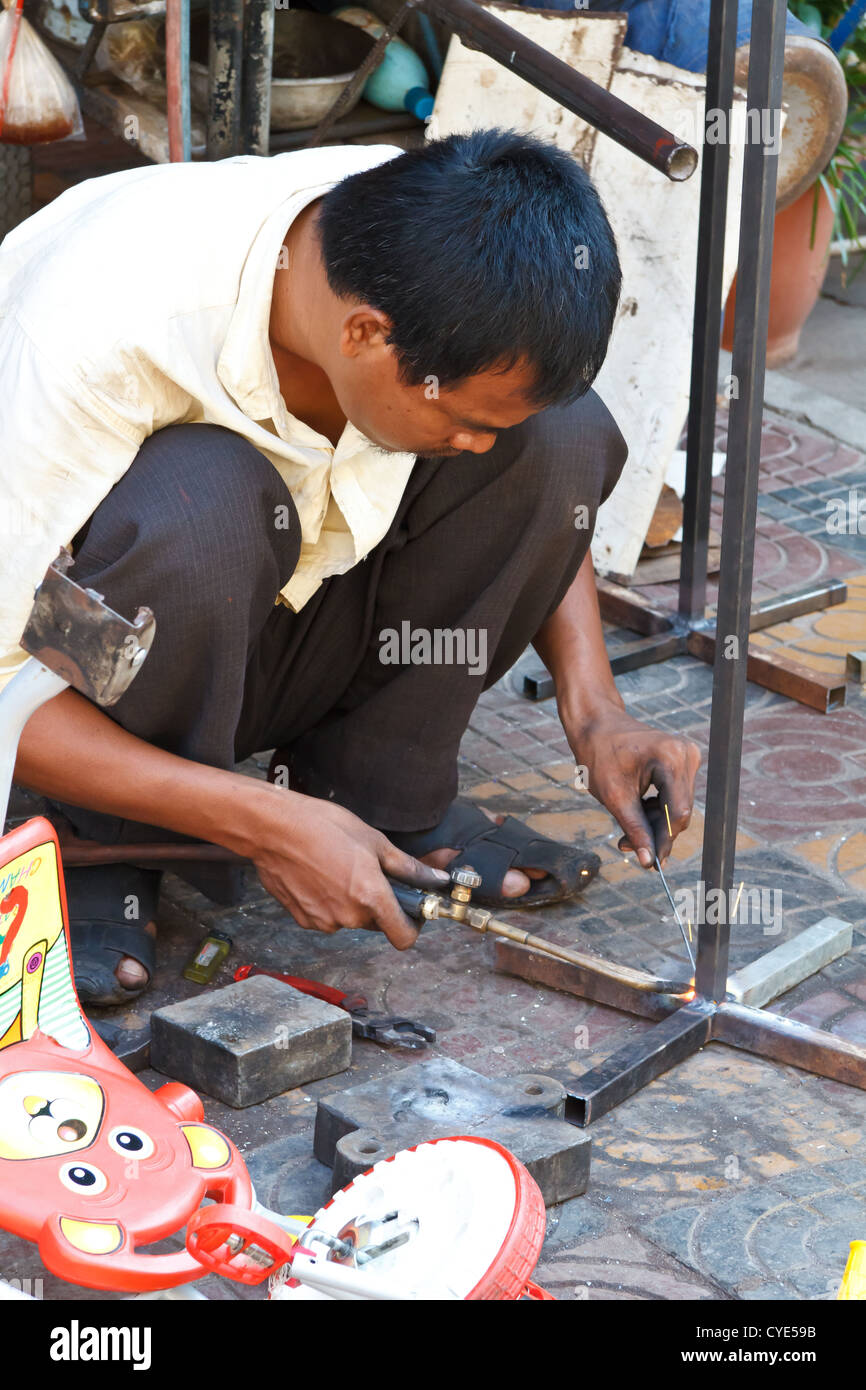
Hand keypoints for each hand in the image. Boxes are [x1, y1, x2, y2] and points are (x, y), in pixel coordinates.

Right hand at [239, 785, 449, 948]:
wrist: (273, 827)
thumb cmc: (323, 827)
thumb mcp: (374, 841)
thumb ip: (408, 868)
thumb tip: (436, 879)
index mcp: (371, 898)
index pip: (403, 937)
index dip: (413, 925)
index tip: (411, 908)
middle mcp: (348, 917)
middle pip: (376, 922)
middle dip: (378, 902)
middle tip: (368, 870)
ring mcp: (323, 921)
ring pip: (350, 918)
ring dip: (351, 900)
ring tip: (338, 867)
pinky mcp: (302, 919)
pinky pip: (327, 916)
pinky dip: (329, 900)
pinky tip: (319, 874)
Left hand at [564, 703, 700, 866]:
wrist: (596, 724)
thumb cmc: (600, 753)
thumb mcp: (614, 797)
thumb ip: (635, 829)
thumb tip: (649, 861)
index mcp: (670, 757)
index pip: (678, 811)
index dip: (665, 840)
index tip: (652, 862)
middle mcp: (687, 754)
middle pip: (680, 810)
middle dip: (656, 832)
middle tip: (626, 846)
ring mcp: (688, 755)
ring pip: (679, 806)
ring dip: (655, 822)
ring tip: (626, 830)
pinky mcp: (683, 759)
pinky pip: (676, 795)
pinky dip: (657, 808)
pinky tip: (637, 810)